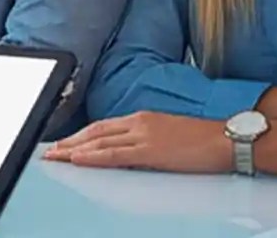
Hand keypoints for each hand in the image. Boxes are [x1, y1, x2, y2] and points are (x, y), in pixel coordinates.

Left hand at [43, 111, 232, 173]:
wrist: (227, 139)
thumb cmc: (202, 140)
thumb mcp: (167, 134)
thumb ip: (145, 140)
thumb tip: (127, 152)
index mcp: (142, 118)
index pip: (102, 126)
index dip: (79, 135)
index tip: (63, 144)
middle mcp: (139, 123)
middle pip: (94, 132)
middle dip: (69, 142)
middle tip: (50, 152)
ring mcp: (143, 135)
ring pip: (99, 142)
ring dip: (73, 150)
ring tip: (55, 157)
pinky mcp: (151, 150)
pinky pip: (114, 154)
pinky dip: (93, 156)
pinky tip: (78, 159)